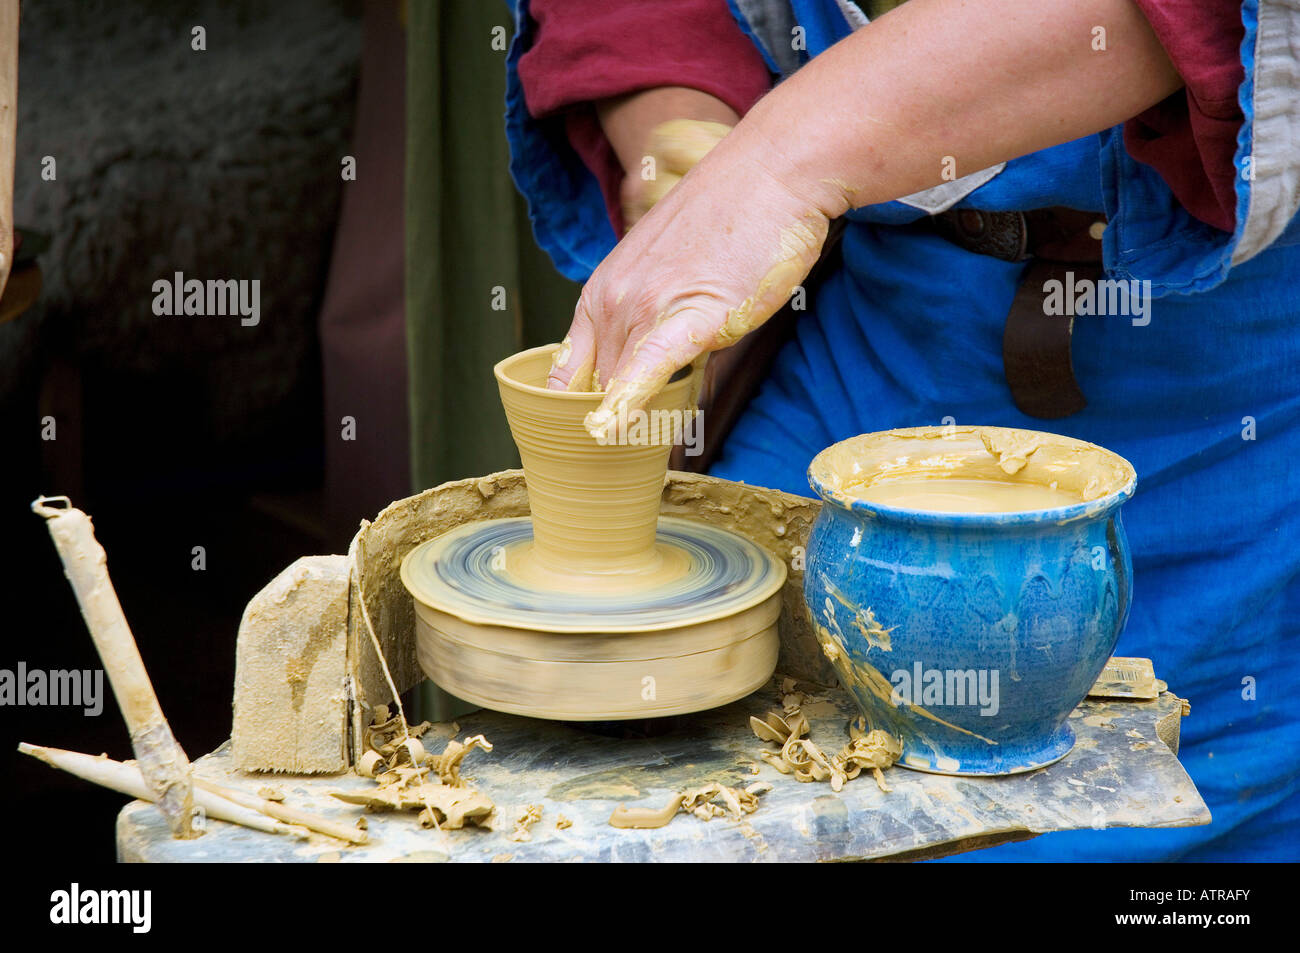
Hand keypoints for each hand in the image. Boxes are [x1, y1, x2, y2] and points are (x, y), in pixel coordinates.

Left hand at [549, 122, 837, 441]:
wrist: (771, 174)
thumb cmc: (730, 221)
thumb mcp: (668, 269)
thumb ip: (654, 316)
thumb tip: (660, 363)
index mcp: (601, 291)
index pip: (567, 369)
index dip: (571, 407)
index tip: (580, 437)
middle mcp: (612, 300)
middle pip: (597, 385)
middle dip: (608, 420)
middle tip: (624, 453)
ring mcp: (646, 307)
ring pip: (620, 385)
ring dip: (627, 423)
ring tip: (635, 459)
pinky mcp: (689, 316)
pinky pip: (648, 368)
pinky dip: (627, 402)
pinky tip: (610, 432)